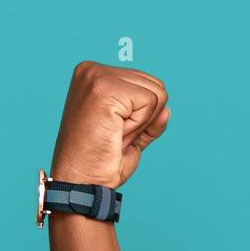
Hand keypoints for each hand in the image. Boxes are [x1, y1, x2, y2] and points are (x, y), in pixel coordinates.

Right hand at [50, 61, 169, 187]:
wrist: (82, 180)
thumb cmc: (101, 161)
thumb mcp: (132, 136)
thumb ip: (149, 120)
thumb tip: (167, 110)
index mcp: (95, 75)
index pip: (148, 83)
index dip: (143, 115)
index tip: (117, 131)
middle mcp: (93, 70)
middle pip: (157, 86)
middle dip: (146, 118)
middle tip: (117, 135)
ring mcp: (97, 76)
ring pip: (157, 93)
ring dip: (142, 123)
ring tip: (116, 134)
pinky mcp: (104, 89)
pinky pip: (150, 103)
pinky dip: (139, 125)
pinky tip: (117, 133)